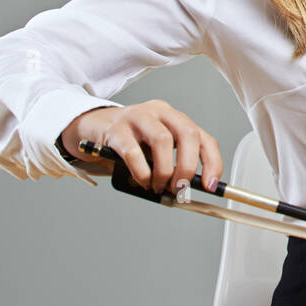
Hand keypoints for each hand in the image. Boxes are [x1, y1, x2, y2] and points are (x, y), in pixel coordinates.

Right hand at [61, 99, 222, 193]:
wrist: (92, 127)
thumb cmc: (129, 141)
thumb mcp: (155, 150)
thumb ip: (170, 164)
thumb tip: (184, 191)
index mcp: (175, 119)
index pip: (204, 138)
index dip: (212, 163)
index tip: (211, 186)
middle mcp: (160, 113)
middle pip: (187, 134)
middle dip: (188, 167)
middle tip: (180, 189)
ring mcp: (138, 117)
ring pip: (162, 141)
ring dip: (164, 171)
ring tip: (158, 186)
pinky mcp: (116, 129)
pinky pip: (133, 151)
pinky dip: (141, 172)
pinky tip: (141, 181)